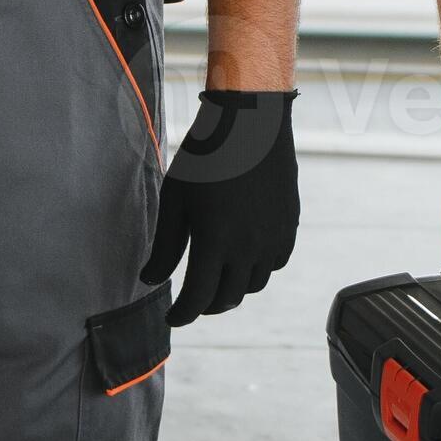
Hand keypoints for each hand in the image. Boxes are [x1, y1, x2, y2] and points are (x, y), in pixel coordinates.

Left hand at [143, 89, 299, 325]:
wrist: (251, 123)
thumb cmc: (205, 157)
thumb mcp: (176, 200)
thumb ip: (165, 246)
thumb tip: (151, 280)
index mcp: (214, 242)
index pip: (198, 299)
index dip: (182, 315)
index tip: (172, 317)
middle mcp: (248, 247)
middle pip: (226, 298)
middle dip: (205, 305)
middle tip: (192, 300)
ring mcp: (273, 238)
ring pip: (253, 285)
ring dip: (232, 288)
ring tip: (217, 277)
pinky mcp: (289, 226)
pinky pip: (275, 264)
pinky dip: (258, 269)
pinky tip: (244, 257)